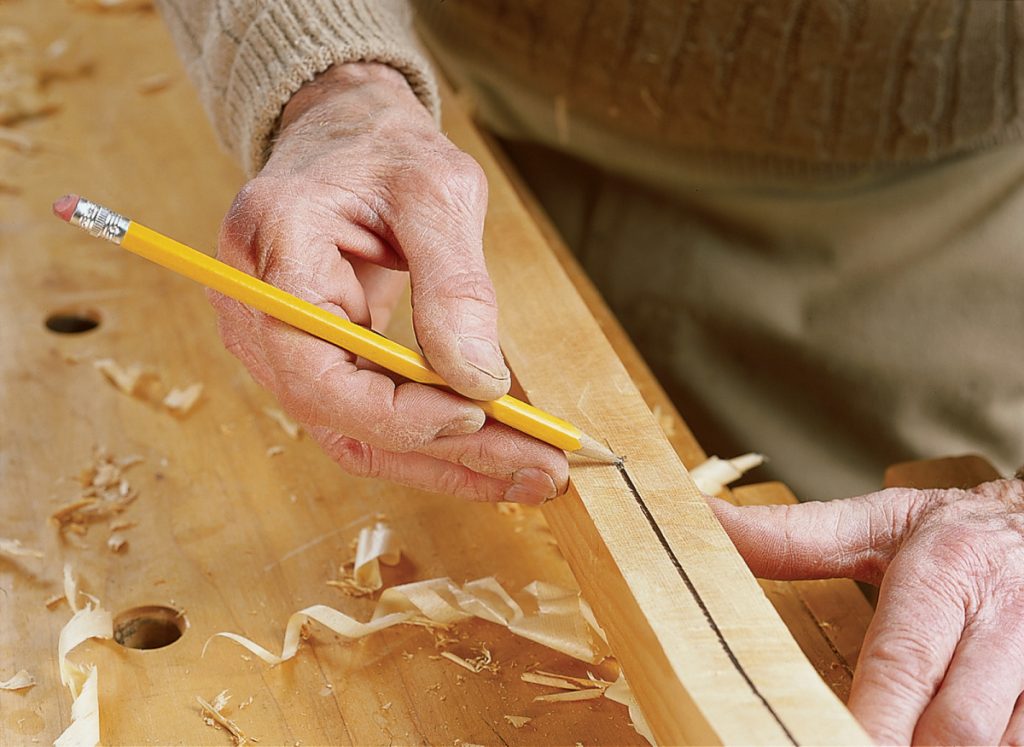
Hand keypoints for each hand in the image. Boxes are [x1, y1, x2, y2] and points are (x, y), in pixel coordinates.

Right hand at [211, 62, 565, 503]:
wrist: (348, 135)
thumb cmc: (385, 148)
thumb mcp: (436, 191)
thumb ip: (454, 285)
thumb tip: (479, 383)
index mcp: (272, 249)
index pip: (317, 371)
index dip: (397, 414)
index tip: (479, 414)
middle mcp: (257, 309)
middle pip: (342, 419)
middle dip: (447, 452)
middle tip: (541, 468)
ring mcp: (278, 343)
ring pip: (357, 436)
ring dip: (446, 462)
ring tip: (531, 470)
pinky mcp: (313, 361)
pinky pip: (367, 420)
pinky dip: (431, 442)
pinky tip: (492, 451)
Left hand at [711, 478, 1023, 744]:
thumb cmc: (954, 534)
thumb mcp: (876, 523)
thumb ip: (790, 536)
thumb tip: (697, 515)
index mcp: (945, 573)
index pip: (903, 662)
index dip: (874, 718)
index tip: (840, 742)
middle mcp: (1005, 621)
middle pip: (959, 728)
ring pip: (1002, 746)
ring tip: (899, 737)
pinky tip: (943, 742)